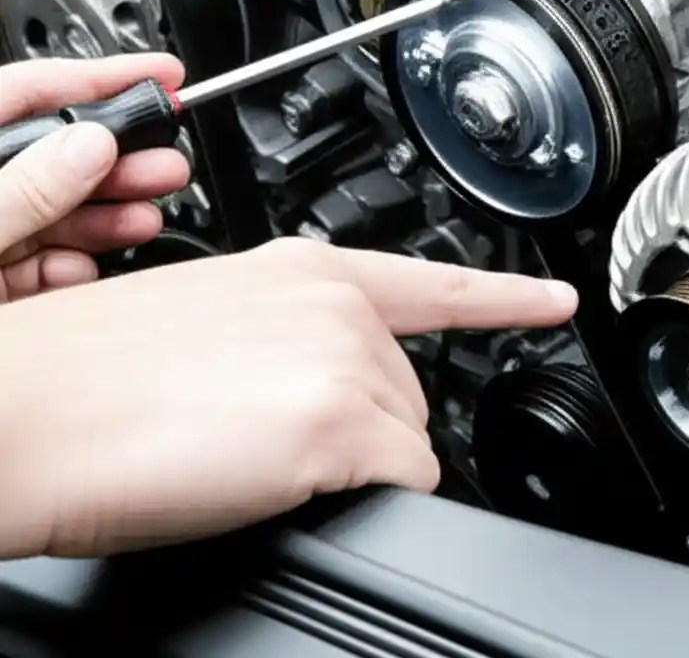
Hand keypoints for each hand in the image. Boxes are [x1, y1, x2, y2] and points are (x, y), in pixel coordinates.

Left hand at [0, 54, 189, 302]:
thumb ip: (25, 188)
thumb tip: (91, 146)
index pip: (28, 90)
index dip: (102, 78)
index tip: (164, 76)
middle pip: (49, 156)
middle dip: (118, 161)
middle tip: (170, 164)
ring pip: (48, 214)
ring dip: (105, 218)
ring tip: (146, 218)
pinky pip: (33, 268)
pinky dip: (67, 269)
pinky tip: (85, 268)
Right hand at [0, 238, 578, 557]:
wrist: (21, 413)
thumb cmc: (87, 378)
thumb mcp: (208, 325)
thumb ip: (291, 336)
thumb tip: (324, 379)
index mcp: (300, 272)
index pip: (431, 284)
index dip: (506, 298)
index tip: (555, 301)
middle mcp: (332, 305)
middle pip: (411, 391)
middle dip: (362, 424)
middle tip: (266, 432)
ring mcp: (339, 361)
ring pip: (407, 440)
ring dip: (352, 460)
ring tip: (252, 450)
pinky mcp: (336, 425)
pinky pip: (403, 481)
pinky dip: (364, 496)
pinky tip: (287, 480)